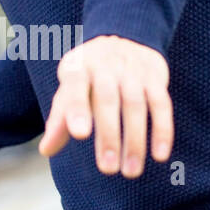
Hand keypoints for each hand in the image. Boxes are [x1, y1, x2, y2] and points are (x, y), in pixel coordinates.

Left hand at [38, 35, 172, 176]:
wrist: (126, 38)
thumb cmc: (90, 74)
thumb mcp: (70, 88)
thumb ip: (60, 118)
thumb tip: (46, 150)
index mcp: (79, 67)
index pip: (76, 85)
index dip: (78, 109)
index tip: (80, 135)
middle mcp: (106, 66)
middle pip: (108, 101)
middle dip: (109, 136)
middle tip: (108, 169)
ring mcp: (133, 71)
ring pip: (136, 106)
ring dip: (135, 140)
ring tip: (131, 171)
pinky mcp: (156, 78)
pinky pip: (161, 105)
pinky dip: (162, 130)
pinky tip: (159, 155)